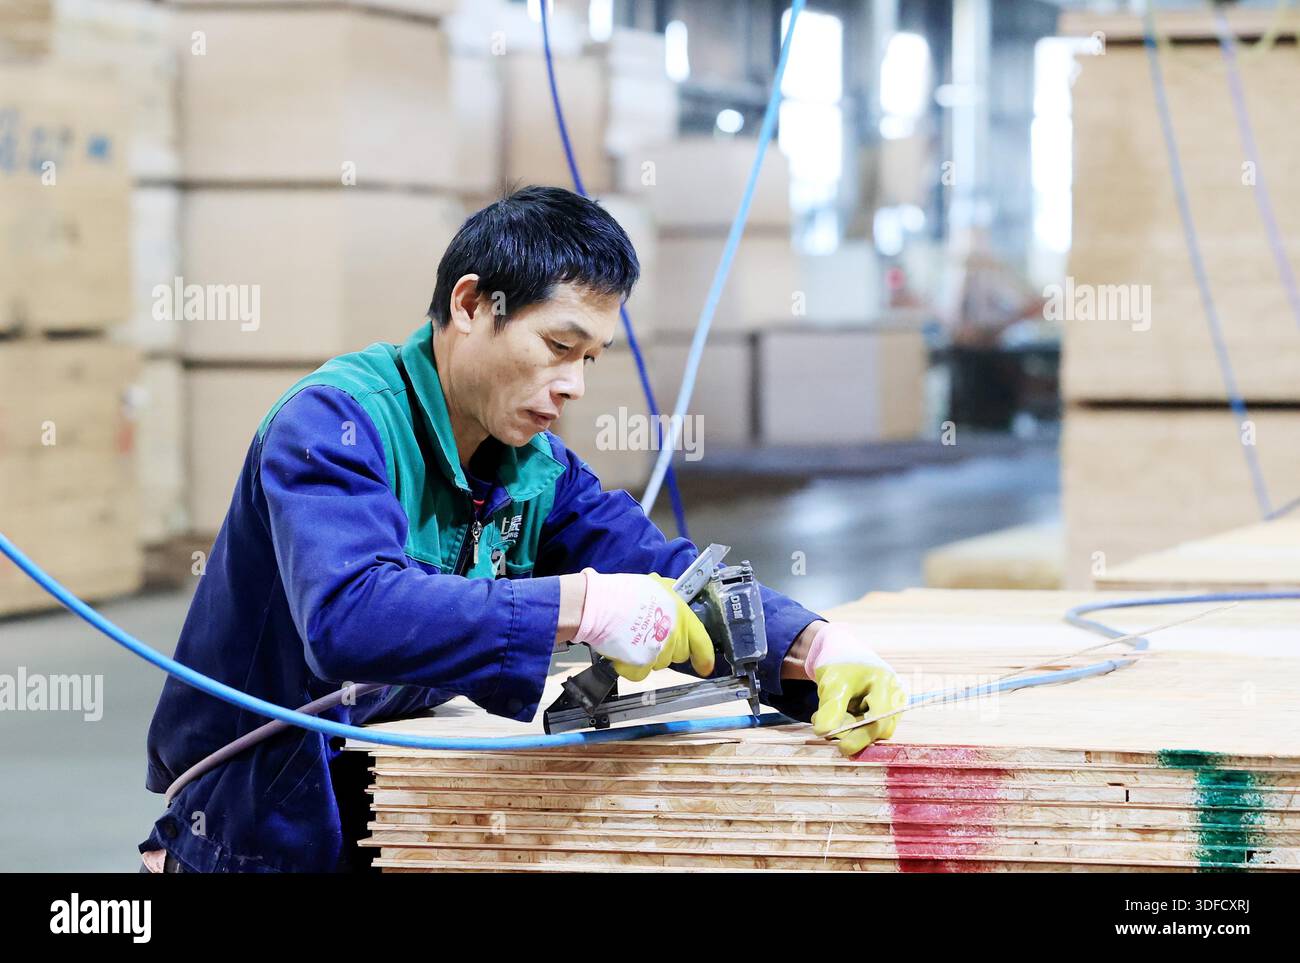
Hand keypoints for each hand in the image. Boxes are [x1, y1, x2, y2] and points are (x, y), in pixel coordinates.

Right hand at [574, 570, 713, 680]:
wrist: (599, 604)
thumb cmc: (624, 592)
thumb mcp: (656, 584)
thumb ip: (670, 597)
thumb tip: (673, 600)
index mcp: (681, 615)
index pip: (702, 642)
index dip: (704, 657)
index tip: (704, 666)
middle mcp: (673, 635)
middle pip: (678, 655)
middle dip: (667, 649)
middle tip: (649, 635)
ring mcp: (658, 651)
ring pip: (658, 664)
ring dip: (648, 656)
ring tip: (632, 638)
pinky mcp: (641, 664)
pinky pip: (640, 674)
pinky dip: (631, 667)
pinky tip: (623, 651)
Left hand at [803, 623, 907, 756]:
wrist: (843, 656)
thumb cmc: (839, 666)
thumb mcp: (831, 683)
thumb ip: (830, 707)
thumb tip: (824, 732)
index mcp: (884, 682)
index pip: (879, 718)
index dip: (861, 737)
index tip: (841, 747)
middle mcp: (895, 695)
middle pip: (879, 729)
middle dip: (851, 733)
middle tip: (824, 728)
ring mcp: (893, 705)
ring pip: (874, 731)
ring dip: (850, 730)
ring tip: (828, 714)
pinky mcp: (886, 714)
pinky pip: (870, 729)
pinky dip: (852, 727)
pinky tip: (839, 715)